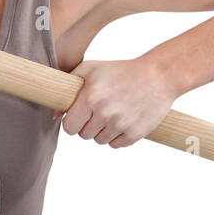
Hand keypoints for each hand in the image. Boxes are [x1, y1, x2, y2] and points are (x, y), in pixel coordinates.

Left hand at [54, 58, 176, 147]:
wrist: (158, 75)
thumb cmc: (121, 70)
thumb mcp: (91, 69)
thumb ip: (69, 86)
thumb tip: (55, 114)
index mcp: (91, 97)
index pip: (69, 126)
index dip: (71, 122)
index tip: (78, 116)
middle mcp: (105, 113)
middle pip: (84, 135)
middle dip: (87, 125)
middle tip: (98, 112)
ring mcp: (121, 124)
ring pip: (100, 141)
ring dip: (102, 131)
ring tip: (112, 114)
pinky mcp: (136, 133)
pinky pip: (116, 145)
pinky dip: (117, 136)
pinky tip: (122, 121)